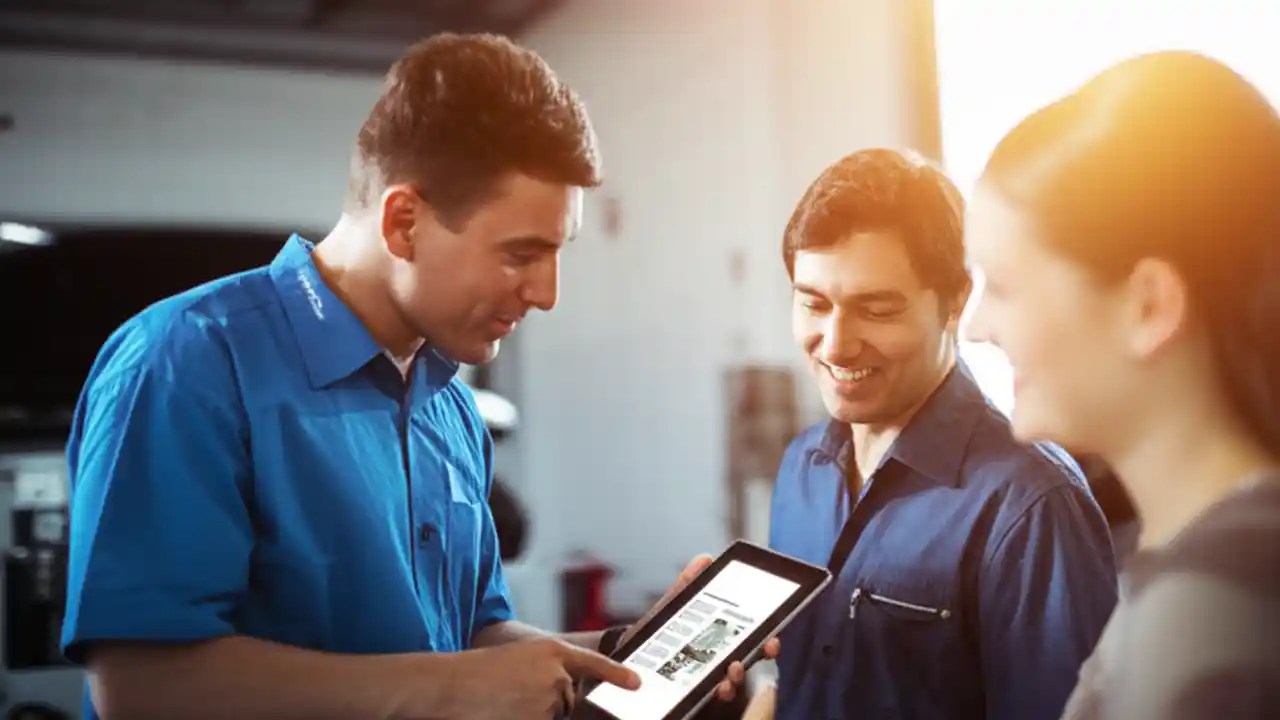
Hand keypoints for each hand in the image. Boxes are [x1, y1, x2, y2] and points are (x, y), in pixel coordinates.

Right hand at [439, 637, 639, 719]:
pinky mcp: (542, 718)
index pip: (593, 664)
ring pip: (554, 715)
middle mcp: (558, 673)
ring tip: (505, 703)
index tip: (636, 684)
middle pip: (569, 699)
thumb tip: (564, 690)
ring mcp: (551, 698)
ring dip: (536, 714)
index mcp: (552, 650)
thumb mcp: (519, 661)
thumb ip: (547, 672)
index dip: (617, 675)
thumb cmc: (479, 673)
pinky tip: (507, 711)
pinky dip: (527, 718)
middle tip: (514, 696)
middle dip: (550, 703)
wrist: (454, 684)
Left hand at [621, 555, 782, 703]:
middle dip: (762, 652)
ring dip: (740, 674)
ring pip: (734, 681)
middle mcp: (719, 662)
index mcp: (718, 639)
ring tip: (736, 667)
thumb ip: (686, 587)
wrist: (630, 665)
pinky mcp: (695, 696)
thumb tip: (705, 558)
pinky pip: (712, 697)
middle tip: (768, 646)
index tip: (773, 634)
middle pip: (749, 659)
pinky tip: (719, 686)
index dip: (766, 637)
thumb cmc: (657, 636)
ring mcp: (708, 681)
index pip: (748, 637)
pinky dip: (721, 692)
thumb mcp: (670, 609)